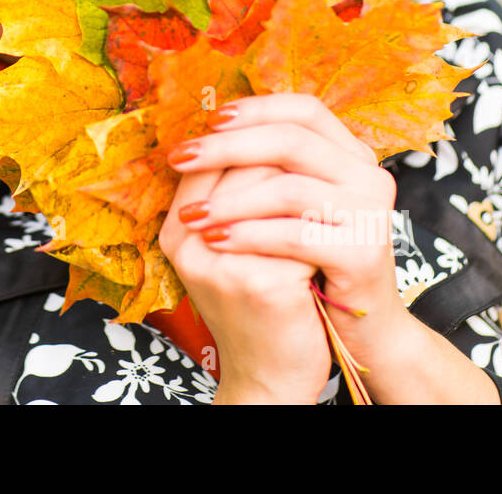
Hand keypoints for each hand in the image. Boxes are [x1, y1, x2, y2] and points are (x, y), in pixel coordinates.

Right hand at [158, 157, 332, 403]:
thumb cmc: (256, 301)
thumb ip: (234, 193)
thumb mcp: (228, 246)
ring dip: (306, 194)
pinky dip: (320, 233)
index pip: (213, 152)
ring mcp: (223, 261)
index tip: (289, 145)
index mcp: (176, 227)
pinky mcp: (263, 283)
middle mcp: (189, 241)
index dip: (255, 138)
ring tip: (319, 210)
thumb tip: (266, 126)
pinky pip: (301, 231)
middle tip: (315, 174)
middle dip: (287, 163)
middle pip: (247, 163)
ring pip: (278, 189)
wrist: (269, 374)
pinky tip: (325, 248)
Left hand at [166, 93, 411, 375]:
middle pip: (291, 140)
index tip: (209, 120)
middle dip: (226, 147)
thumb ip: (265, 166)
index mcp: (351, 154)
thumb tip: (205, 132)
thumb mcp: (289, 205)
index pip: (305, 109)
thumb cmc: (312, 260)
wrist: (357, 328)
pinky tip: (216, 240)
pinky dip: (248, 236)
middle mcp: (368, 175)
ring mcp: (370, 213)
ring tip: (191, 214)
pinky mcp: (363, 254)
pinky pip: (294, 236)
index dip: (255, 109)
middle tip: (180, 157)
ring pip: (288, 189)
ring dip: (229, 200)